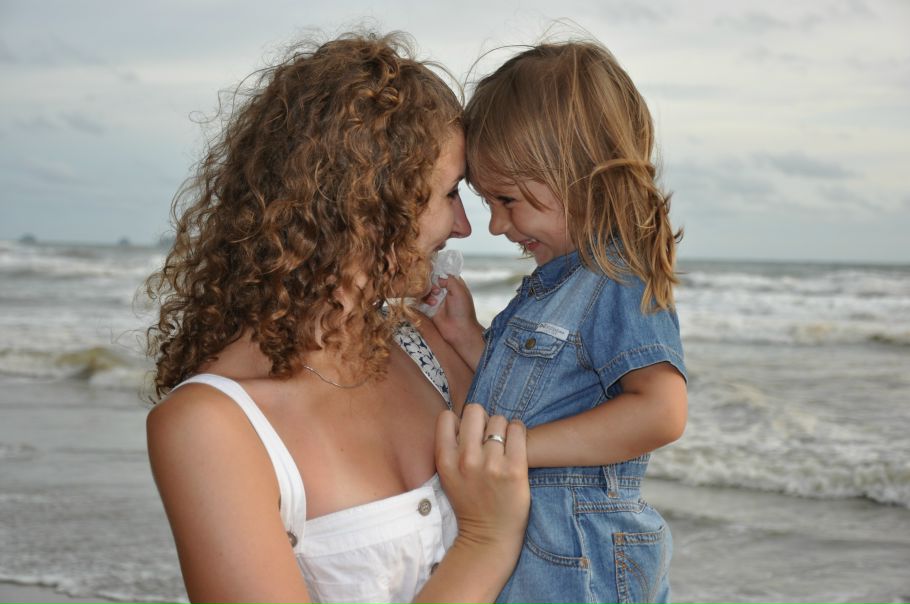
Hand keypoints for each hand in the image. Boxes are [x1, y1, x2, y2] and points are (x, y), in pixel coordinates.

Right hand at [429, 277, 484, 369]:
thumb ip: (449, 280)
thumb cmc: (463, 311)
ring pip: (425, 289)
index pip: (443, 273)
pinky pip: (421, 300)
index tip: (431, 272)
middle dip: (431, 283)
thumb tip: (438, 277)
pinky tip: (430, 304)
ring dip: (428, 293)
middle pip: (431, 280)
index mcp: (455, 285)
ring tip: (434, 301)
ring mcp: (436, 300)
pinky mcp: (429, 309)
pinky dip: (423, 300)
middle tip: (436, 290)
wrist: (459, 331)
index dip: (437, 272)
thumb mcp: (460, 291)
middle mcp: (445, 291)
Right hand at [435, 404, 528, 554]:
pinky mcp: (514, 469)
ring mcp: (491, 464)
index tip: (468, 435)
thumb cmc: (471, 502)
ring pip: (498, 419)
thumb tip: (464, 417)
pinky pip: (518, 429)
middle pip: (474, 410)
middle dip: (482, 420)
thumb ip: (452, 448)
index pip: (447, 416)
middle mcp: (466, 459)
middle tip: (489, 437)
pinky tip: (516, 445)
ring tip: (504, 446)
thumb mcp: (448, 475)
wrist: (489, 537)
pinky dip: (518, 432)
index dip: (459, 422)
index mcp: (445, 460)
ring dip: (502, 428)